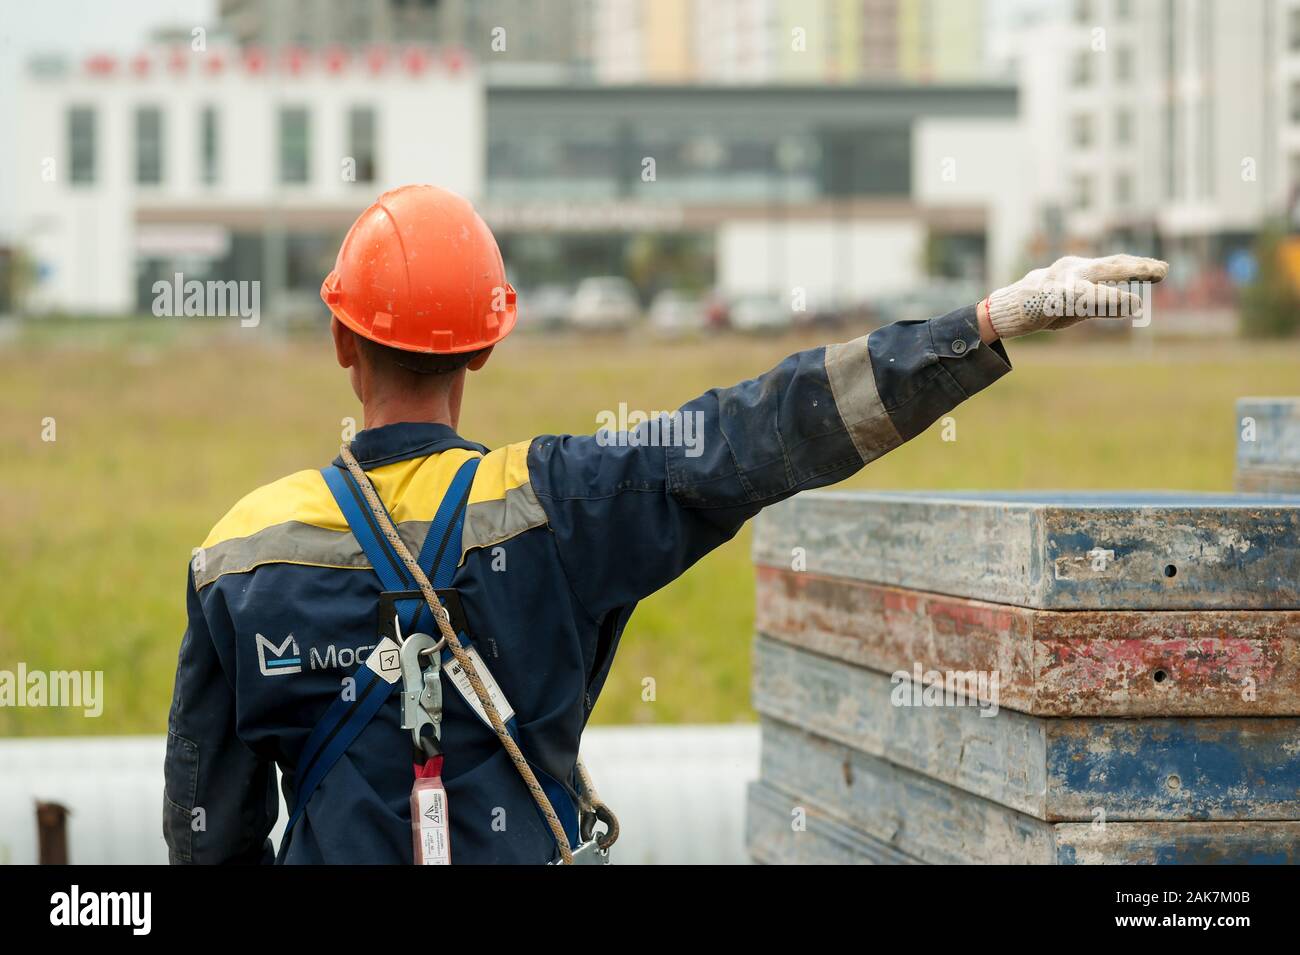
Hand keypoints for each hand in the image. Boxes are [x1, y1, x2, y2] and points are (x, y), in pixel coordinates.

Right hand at [983, 254, 1168, 339]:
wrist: (1003, 311)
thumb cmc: (1041, 307)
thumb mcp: (1077, 308)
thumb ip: (1103, 305)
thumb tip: (1134, 304)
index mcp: (1079, 270)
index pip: (1113, 264)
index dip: (1138, 266)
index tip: (1161, 270)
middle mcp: (1071, 269)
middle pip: (1110, 265)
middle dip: (1137, 268)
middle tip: (1162, 271)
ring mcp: (1059, 281)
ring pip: (1096, 277)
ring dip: (1122, 279)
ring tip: (1142, 288)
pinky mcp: (1048, 296)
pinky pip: (1079, 296)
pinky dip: (1103, 298)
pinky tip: (1120, 301)